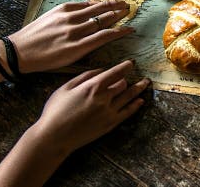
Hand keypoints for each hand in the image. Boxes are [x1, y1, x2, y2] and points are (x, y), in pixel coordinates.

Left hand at [8, 0, 133, 73]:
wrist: (19, 51)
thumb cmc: (45, 60)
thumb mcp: (69, 61)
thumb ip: (88, 49)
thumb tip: (104, 38)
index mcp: (77, 47)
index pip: (106, 35)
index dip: (121, 31)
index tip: (131, 28)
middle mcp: (74, 31)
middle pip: (102, 19)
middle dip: (118, 13)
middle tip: (129, 9)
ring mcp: (66, 18)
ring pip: (94, 9)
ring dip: (110, 5)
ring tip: (121, 2)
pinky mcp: (59, 9)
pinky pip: (81, 5)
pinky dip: (93, 3)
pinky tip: (100, 3)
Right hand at [31, 60, 148, 152]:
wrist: (54, 137)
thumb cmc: (55, 111)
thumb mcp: (65, 88)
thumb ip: (84, 76)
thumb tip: (100, 70)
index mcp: (92, 86)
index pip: (115, 72)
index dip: (125, 66)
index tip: (131, 63)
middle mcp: (104, 98)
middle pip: (123, 84)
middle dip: (128, 78)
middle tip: (135, 75)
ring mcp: (109, 112)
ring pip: (128, 96)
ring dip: (138, 88)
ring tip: (145, 83)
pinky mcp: (110, 124)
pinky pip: (128, 112)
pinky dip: (136, 105)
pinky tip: (140, 101)